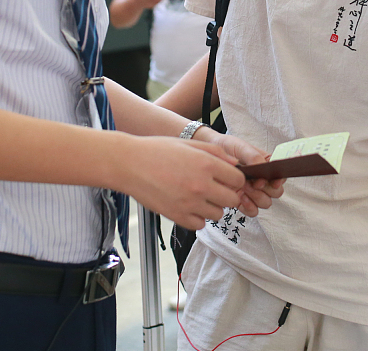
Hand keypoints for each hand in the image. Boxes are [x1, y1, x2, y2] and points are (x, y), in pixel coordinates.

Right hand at [120, 136, 246, 229]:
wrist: (130, 164)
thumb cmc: (158, 150)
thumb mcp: (190, 143)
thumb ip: (216, 153)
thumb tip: (236, 164)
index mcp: (206, 164)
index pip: (238, 180)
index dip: (235, 179)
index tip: (226, 179)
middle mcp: (201, 185)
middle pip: (232, 200)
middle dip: (227, 194)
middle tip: (215, 189)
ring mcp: (189, 203)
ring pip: (218, 214)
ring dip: (212, 207)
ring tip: (199, 196)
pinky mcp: (177, 216)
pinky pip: (200, 224)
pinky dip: (197, 217)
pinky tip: (189, 206)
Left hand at [200, 131, 285, 216]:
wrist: (211, 153)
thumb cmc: (228, 147)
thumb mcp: (242, 147)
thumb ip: (254, 157)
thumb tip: (263, 170)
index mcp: (267, 165)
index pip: (281, 176)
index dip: (279, 181)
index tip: (273, 181)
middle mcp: (262, 179)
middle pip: (276, 193)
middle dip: (267, 190)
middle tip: (253, 183)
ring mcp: (253, 191)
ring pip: (266, 203)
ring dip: (257, 197)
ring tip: (244, 187)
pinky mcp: (242, 200)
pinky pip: (253, 211)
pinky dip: (249, 207)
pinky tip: (241, 197)